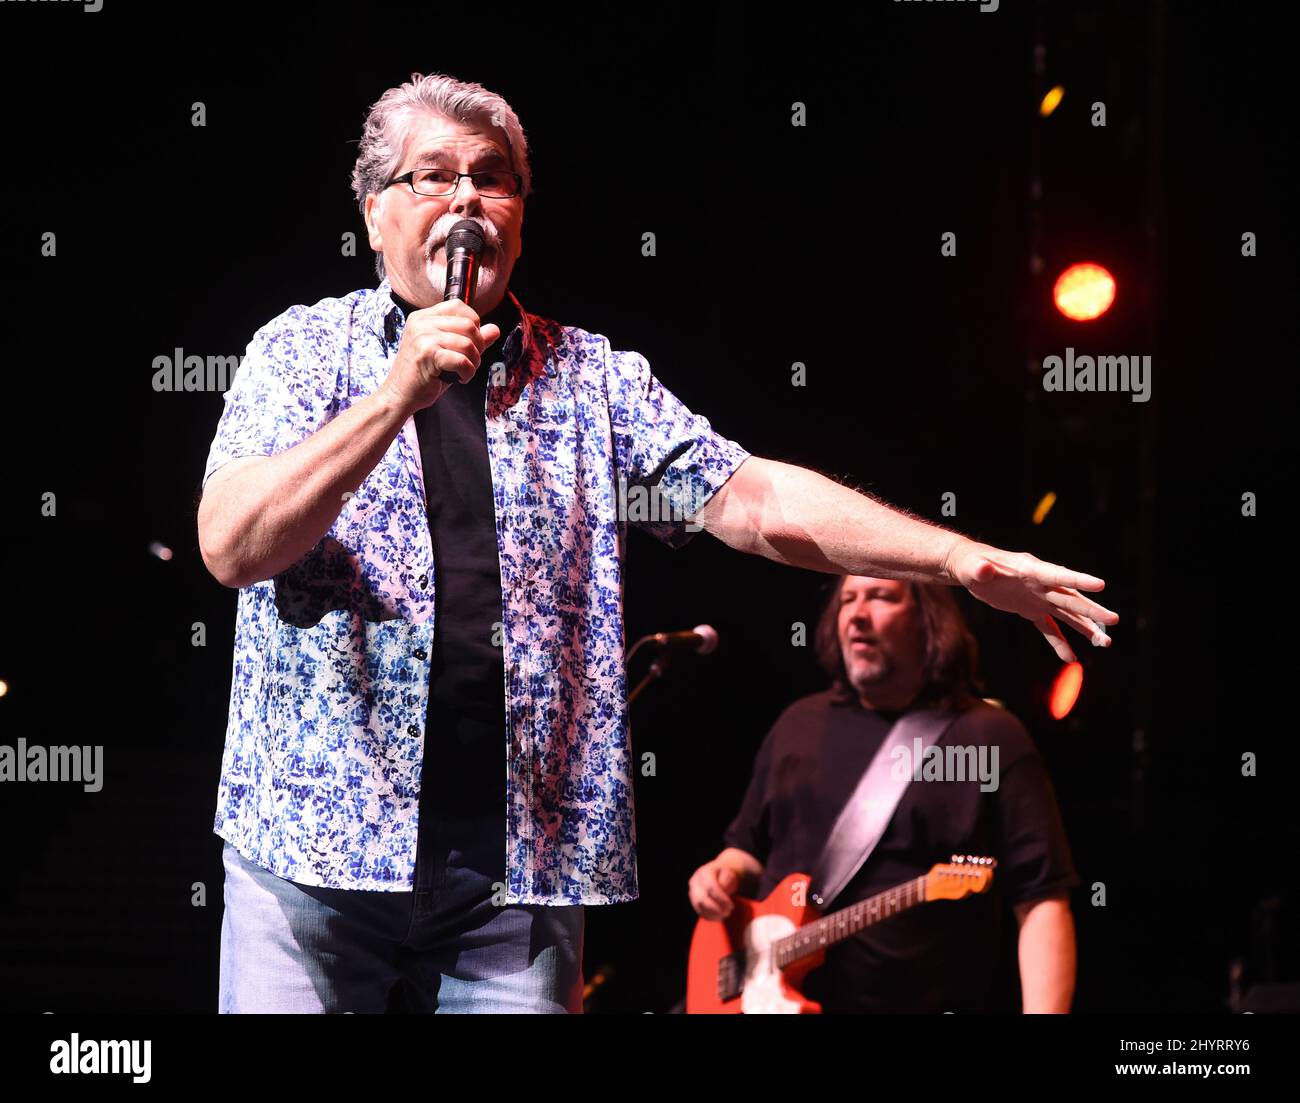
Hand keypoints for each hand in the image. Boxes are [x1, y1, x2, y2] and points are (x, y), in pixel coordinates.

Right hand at [378, 299, 500, 413]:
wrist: (400, 395)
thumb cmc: (423, 375)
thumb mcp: (448, 352)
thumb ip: (471, 339)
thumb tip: (495, 329)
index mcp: (423, 317)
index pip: (459, 306)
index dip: (473, 324)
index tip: (469, 344)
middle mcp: (421, 322)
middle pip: (468, 324)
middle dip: (478, 346)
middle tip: (470, 362)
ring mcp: (422, 336)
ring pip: (467, 343)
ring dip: (473, 362)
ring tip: (464, 372)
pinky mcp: (427, 353)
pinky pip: (461, 359)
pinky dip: (467, 372)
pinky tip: (460, 378)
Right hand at [688, 861, 742, 919]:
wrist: (718, 876)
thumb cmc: (726, 876)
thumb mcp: (729, 875)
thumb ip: (726, 882)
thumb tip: (722, 890)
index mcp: (704, 872)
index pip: (711, 888)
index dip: (721, 899)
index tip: (731, 906)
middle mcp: (695, 881)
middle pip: (702, 898)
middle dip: (716, 908)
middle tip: (729, 912)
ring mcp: (692, 891)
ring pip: (699, 906)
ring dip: (713, 914)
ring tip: (725, 915)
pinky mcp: (693, 901)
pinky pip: (699, 911)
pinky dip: (709, 916)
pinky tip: (719, 917)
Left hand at [942, 539, 1118, 663]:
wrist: (970, 568)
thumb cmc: (971, 564)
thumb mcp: (972, 568)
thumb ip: (980, 570)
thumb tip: (982, 570)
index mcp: (1030, 569)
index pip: (1057, 575)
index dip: (1078, 580)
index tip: (1100, 585)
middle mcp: (1040, 584)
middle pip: (1070, 598)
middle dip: (1091, 609)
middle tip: (1114, 620)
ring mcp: (1038, 597)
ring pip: (1067, 614)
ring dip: (1085, 627)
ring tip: (1105, 642)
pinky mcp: (1030, 610)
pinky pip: (1049, 628)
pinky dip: (1060, 642)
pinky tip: (1071, 658)